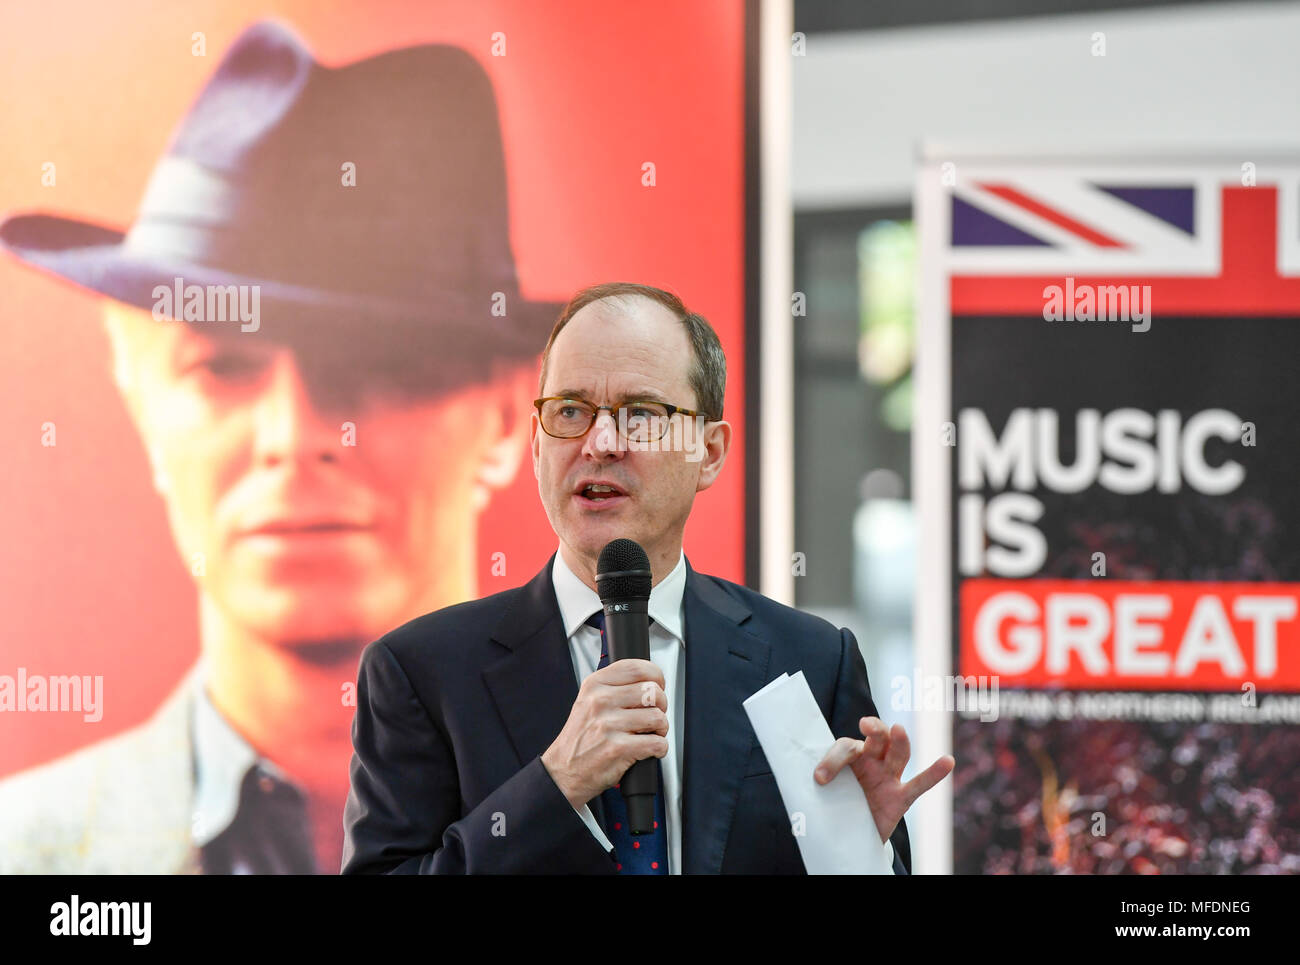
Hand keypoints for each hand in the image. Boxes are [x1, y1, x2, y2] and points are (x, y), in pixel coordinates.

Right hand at [541, 659, 668, 810]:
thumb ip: (615, 687)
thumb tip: (650, 681)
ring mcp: (608, 725)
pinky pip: (656, 743)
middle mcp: (600, 701)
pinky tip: (650, 749)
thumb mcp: (589, 701)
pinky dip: (660, 748)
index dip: (656, 677)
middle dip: (661, 705)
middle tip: (653, 715)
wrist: (563, 771)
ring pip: (658, 717)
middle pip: (652, 691)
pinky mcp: (617, 749)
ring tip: (651, 733)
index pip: (637, 668)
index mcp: (594, 685)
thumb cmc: (581, 738)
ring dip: (661, 729)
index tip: (658, 685)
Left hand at [814, 716, 954, 843]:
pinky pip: (919, 784)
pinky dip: (934, 773)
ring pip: (898, 754)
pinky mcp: (901, 798)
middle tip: (865, 725)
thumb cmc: (837, 803)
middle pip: (877, 738)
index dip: (832, 760)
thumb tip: (809, 789)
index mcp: (852, 757)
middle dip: (874, 728)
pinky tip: (947, 761)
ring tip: (898, 730)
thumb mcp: (826, 793)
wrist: (852, 831)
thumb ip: (822, 786)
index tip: (819, 779)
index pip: (846, 747)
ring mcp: (889, 777)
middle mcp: (872, 761)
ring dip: (899, 741)